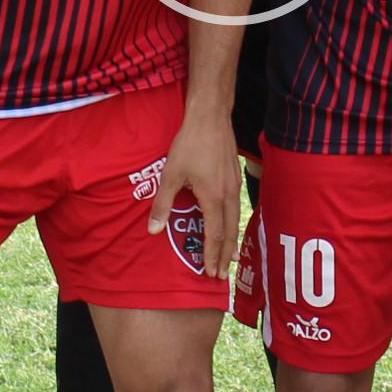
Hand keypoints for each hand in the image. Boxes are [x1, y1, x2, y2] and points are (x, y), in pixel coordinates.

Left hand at [150, 107, 244, 276]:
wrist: (210, 117)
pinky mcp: (235, 176)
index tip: (211, 272)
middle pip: (230, 232)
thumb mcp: (170, 175)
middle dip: (225, 255)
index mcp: (213, 198)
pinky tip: (230, 224)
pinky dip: (234, 222)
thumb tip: (154, 231)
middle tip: (221, 274)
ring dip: (232, 240)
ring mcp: (235, 185)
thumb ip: (162, 204)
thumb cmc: (190, 144)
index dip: (212, 255)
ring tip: (230, 257)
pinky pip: (237, 207)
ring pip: (236, 220)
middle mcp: (229, 195)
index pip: (215, 235)